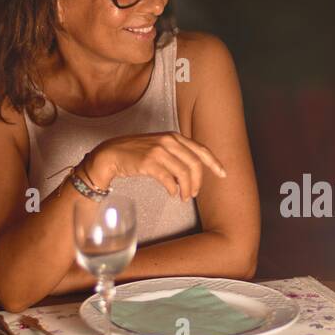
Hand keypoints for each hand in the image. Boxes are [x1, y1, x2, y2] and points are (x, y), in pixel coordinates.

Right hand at [88, 132, 226, 200]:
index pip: (201, 150)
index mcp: (174, 136)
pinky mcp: (149, 162)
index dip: (214, 163)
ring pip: (184, 173)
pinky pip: (168, 180)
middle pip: (194, 164)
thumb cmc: (137, 153)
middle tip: (194, 194)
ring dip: (186, 189)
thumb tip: (193, 175)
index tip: (223, 175)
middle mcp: (169, 141)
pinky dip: (173, 189)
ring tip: (184, 197)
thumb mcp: (160, 148)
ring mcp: (159, 151)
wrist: (111, 154)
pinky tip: (172, 193)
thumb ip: (178, 155)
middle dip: (198, 182)